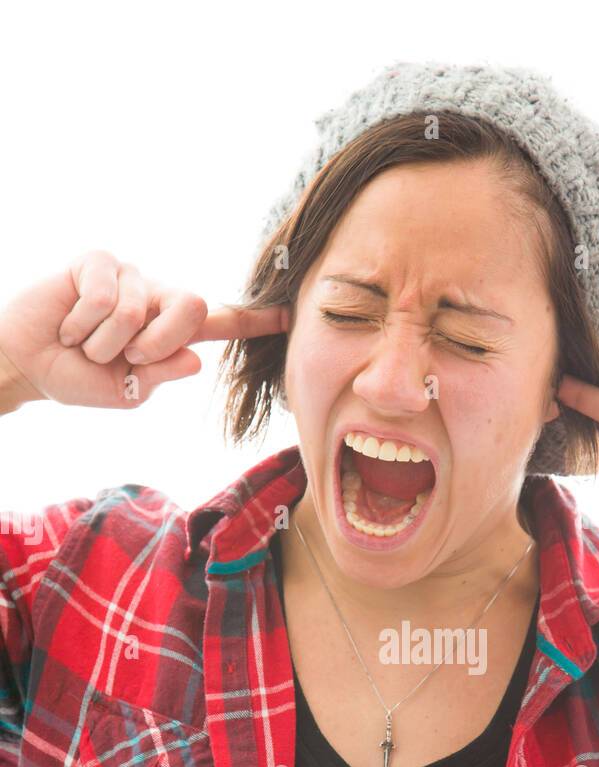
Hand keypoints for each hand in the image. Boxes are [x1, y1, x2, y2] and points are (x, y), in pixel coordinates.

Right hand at [0, 248, 288, 409]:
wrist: (25, 365)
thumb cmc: (76, 377)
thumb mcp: (124, 392)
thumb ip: (158, 376)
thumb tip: (194, 359)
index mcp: (171, 332)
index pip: (220, 322)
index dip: (255, 322)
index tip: (291, 315)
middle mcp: (158, 298)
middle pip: (194, 306)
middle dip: (158, 343)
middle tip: (124, 359)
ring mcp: (130, 276)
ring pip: (140, 310)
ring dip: (106, 342)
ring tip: (86, 344)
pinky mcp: (98, 261)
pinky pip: (107, 294)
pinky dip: (84, 323)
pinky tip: (70, 325)